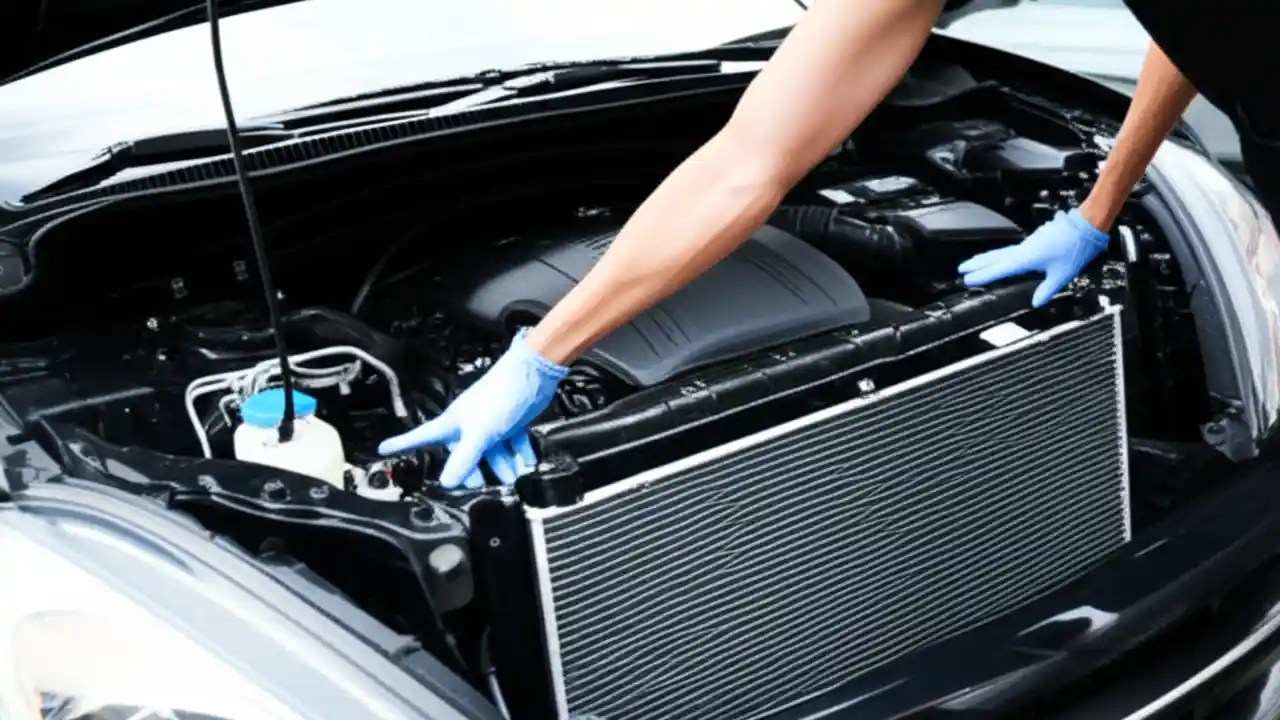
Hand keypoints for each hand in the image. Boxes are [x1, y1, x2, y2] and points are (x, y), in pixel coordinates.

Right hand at [378, 329, 567, 488]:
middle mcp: (469, 423)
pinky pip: (512, 442)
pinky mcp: (510, 420)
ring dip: (502, 465)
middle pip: (462, 453)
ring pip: (491, 450)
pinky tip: (527, 462)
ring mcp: (490, 422)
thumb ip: (464, 458)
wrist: (534, 372)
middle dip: (472, 471)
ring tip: (513, 475)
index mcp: (453, 423)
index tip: (383, 449)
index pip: (421, 436)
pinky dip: (520, 453)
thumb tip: (447, 482)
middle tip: (480, 485)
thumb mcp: (480, 433)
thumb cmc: (501, 395)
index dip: (402, 444)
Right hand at [958, 209, 1108, 306]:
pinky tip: (1003, 257)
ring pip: (1002, 252)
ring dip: (987, 257)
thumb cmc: (1075, 248)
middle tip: (962, 268)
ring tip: (976, 261)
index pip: (998, 270)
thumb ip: (1047, 290)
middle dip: (977, 263)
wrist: (1085, 226)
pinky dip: (1001, 254)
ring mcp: (1028, 243)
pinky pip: (1012, 249)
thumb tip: (1036, 302)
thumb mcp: (1062, 275)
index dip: (982, 276)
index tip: (968, 279)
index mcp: (1026, 259)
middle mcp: (1023, 250)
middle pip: (994, 257)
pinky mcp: (1035, 239)